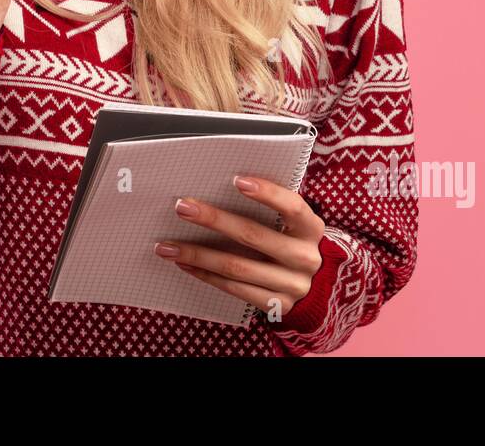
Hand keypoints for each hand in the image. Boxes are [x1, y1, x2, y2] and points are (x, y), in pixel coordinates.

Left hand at [153, 175, 324, 321]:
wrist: (316, 288)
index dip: (267, 193)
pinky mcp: (276, 305)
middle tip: (182, 207)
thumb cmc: (293, 242)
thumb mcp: (293, 225)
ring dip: (198, 255)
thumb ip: (270, 208)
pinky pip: (234, 289)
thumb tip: (223, 184)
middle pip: (253, 236)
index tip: (237, 180)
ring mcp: (292, 284)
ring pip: (237, 267)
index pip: (292, 206)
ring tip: (167, 246)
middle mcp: (305, 257)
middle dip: (213, 220)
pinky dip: (206, 275)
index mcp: (311, 228)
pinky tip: (185, 264)